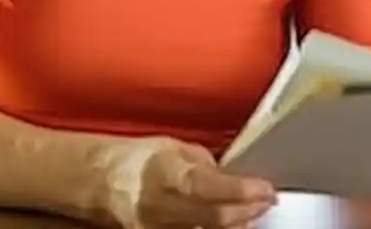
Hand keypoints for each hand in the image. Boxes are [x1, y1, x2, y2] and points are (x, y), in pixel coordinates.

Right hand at [120, 139, 276, 227]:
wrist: (104, 184)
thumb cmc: (140, 161)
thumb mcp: (176, 149)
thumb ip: (206, 165)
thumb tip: (234, 180)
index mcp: (165, 173)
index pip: (210, 186)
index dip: (243, 190)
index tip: (267, 188)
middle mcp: (161, 206)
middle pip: (214, 219)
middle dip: (248, 211)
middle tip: (266, 201)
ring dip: (237, 225)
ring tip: (252, 212)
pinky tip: (232, 224)